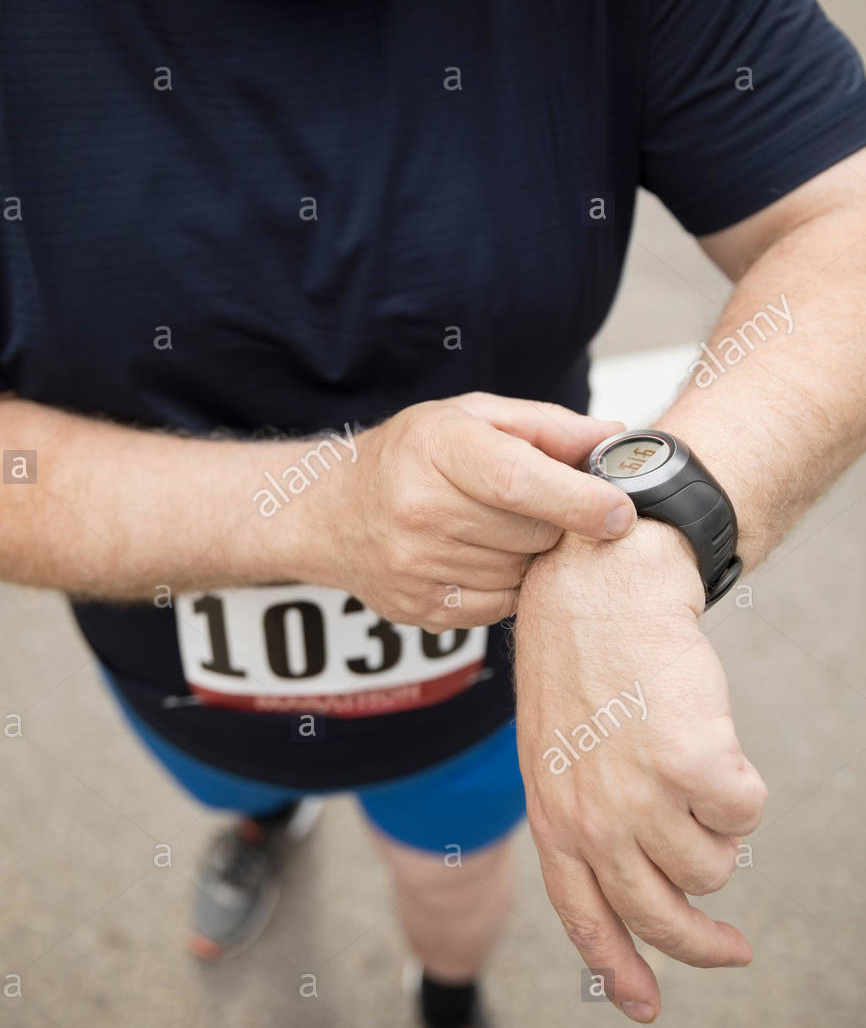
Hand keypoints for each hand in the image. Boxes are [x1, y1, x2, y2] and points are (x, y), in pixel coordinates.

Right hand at [323, 392, 635, 629]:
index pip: (520, 483)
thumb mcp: (471, 417)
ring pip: (521, 573)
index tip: (621, 513)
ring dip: (531, 554)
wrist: (332, 512)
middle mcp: (421, 511)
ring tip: (502, 527)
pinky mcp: (423, 609)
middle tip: (544, 505)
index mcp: (437, 451)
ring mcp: (418, 568)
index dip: (580, 500)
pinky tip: (485, 556)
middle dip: (557, 522)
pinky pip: (500, 606)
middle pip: (532, 533)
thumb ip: (547, 427)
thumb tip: (615, 439)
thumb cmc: (410, 456)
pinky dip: (508, 583)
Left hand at [515, 518, 766, 1021]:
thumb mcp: (558, 751)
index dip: (618, 970)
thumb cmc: (585, 663)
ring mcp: (640, 797)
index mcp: (553, 818)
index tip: (647, 1008)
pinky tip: (710, 738)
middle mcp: (591, 820)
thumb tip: (642, 882)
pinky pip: (746, 813)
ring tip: (695, 770)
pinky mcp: (691, 766)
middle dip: (706, 945)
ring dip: (718, 829)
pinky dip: (742, 783)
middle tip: (737, 950)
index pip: (584, 918)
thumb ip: (584, 816)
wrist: (602, 589)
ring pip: (715, 864)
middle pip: (660, 915)